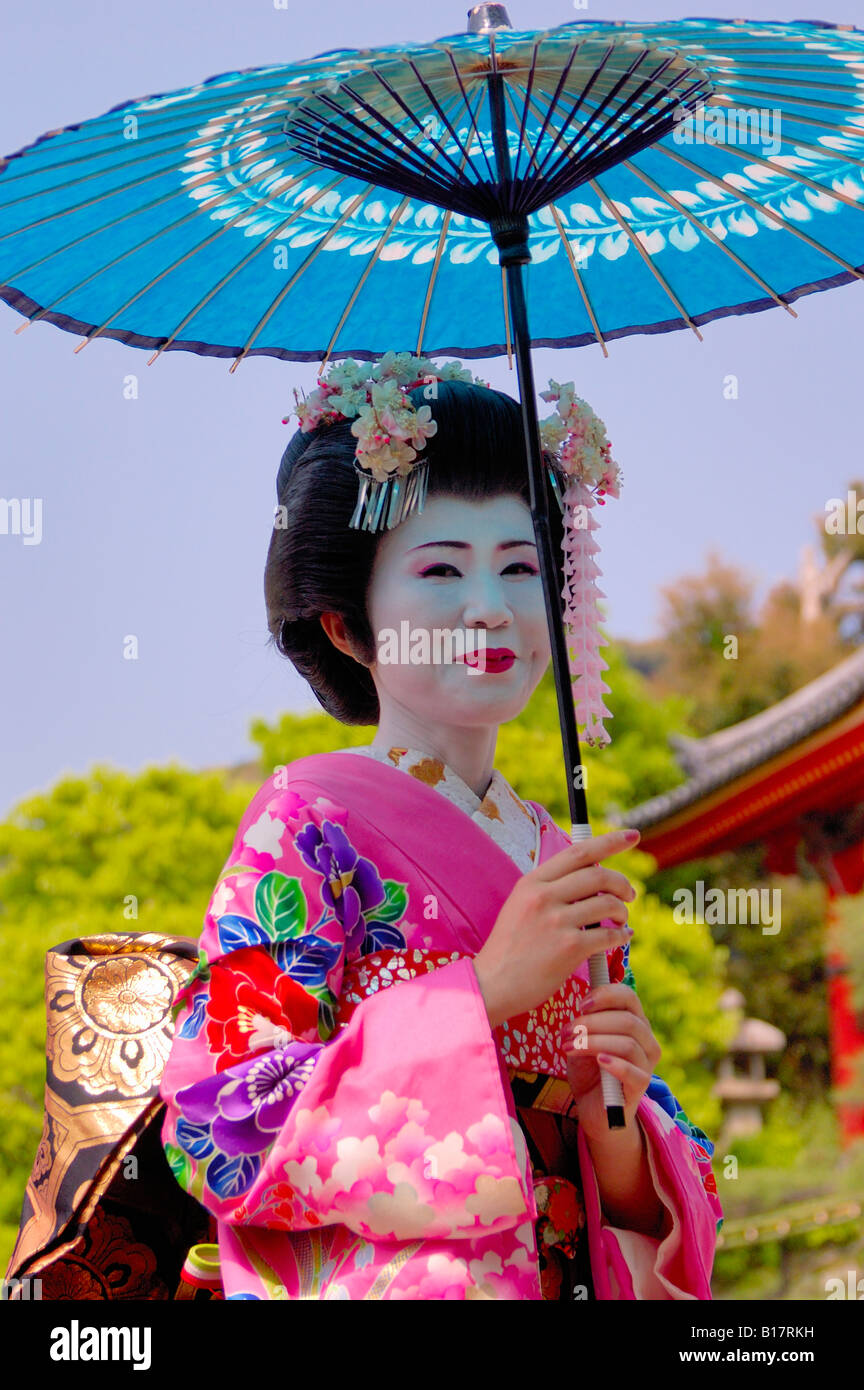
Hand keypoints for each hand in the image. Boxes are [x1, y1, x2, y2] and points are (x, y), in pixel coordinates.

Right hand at [472, 828, 638, 1028]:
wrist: (493, 984)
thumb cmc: (510, 948)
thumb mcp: (520, 905)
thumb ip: (550, 888)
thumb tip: (590, 874)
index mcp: (532, 882)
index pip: (579, 852)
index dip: (610, 842)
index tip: (633, 835)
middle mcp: (543, 897)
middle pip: (599, 875)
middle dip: (622, 883)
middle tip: (629, 893)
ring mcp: (556, 922)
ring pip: (608, 904)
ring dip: (622, 911)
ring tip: (621, 920)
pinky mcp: (569, 948)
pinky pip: (608, 934)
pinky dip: (621, 935)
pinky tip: (622, 937)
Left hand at [562, 982, 660, 1140]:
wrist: (593, 1109)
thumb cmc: (589, 1070)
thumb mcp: (583, 1041)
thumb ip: (587, 1022)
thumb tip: (583, 1004)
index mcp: (634, 1023)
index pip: (629, 997)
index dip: (605, 995)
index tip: (580, 1004)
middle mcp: (646, 1041)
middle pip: (627, 1020)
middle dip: (591, 1022)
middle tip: (566, 1031)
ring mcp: (646, 1065)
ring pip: (628, 1044)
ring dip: (593, 1042)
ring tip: (568, 1048)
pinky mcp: (640, 1087)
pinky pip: (634, 1072)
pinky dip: (615, 1063)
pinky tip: (598, 1061)